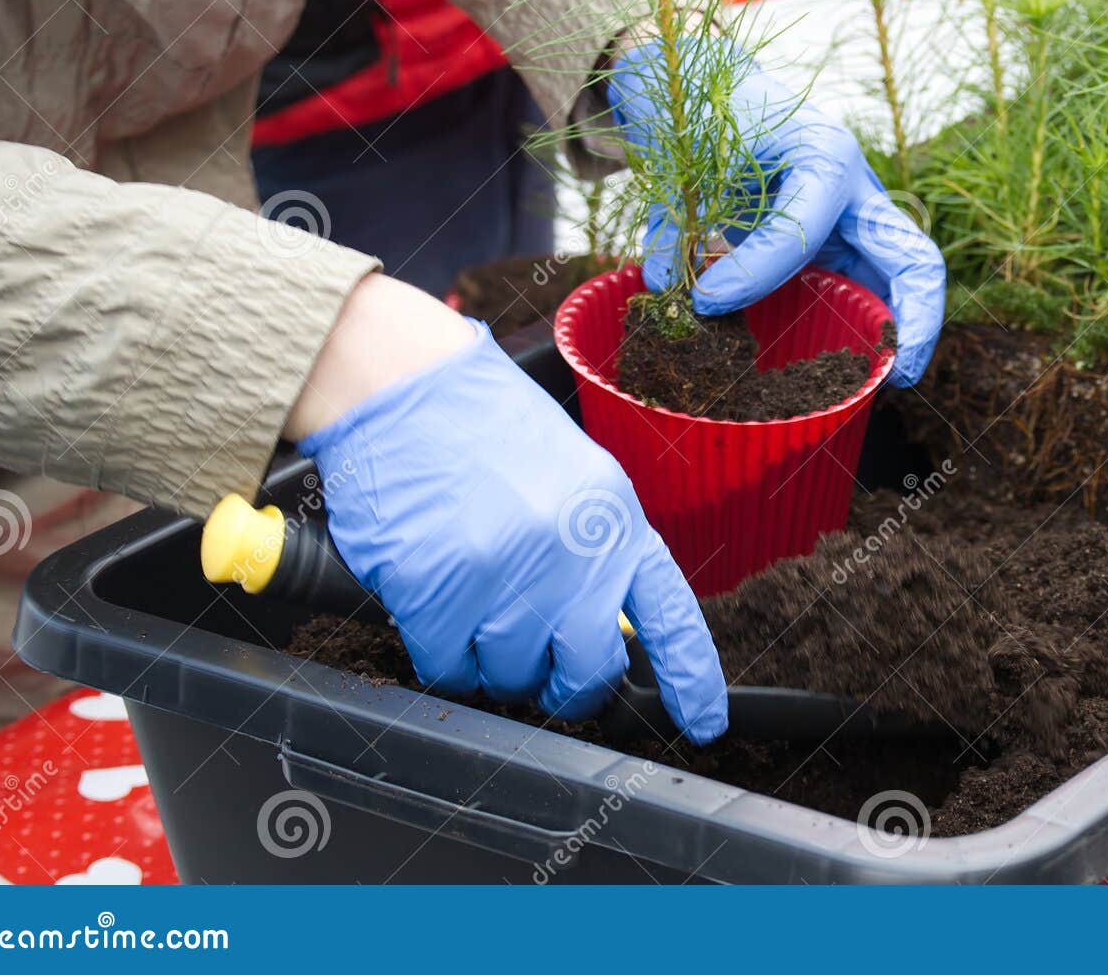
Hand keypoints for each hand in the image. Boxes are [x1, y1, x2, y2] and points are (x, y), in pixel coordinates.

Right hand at [288, 276, 727, 742]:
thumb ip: (597, 551)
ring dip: (490, 659)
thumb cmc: (483, 429)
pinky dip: (441, 653)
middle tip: (537, 664)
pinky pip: (449, 669)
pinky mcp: (441, 589)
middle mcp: (572, 549)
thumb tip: (604, 631)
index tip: (701, 723)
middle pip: (587, 670)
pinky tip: (435, 606)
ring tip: (472, 600)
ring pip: (512, 676)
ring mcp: (507, 571)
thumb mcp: (573, 477)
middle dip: (563, 683)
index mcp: (613, 517)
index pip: (669, 615)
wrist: (405, 383)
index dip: (691, 678)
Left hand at [610, 41, 945, 385]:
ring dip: (892, 330)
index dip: (753, 273)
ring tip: (874, 384)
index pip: (802, 231)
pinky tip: (836, 363)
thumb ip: (676, 229)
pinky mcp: (839, 236)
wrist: (706, 80)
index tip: (704, 299)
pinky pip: (865, 284)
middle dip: (915, 320)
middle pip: (912, 257)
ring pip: (898, 277)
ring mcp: (853, 214)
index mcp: (824, 154)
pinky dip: (859, 322)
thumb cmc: (700, 110)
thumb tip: (668, 290)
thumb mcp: (683, 165)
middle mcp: (855, 186)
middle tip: (894, 375)